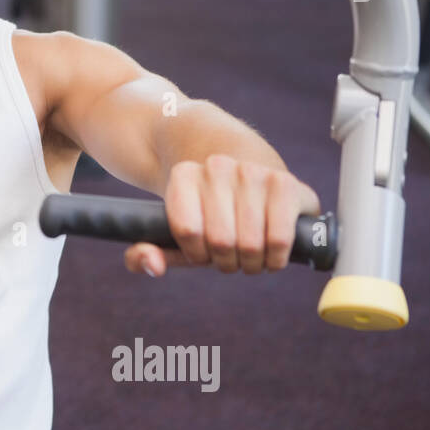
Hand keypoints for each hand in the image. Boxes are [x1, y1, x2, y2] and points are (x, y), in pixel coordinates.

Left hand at [124, 154, 320, 276]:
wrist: (250, 177)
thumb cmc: (209, 216)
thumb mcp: (173, 235)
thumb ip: (144, 255)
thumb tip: (151, 264)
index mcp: (184, 175)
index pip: (187, 231)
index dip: (196, 253)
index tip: (202, 250)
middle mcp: (217, 166)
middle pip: (220, 241)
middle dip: (225, 262)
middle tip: (229, 257)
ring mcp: (252, 171)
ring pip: (249, 244)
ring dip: (250, 264)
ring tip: (249, 256)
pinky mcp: (285, 183)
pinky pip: (278, 239)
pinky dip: (275, 258)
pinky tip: (271, 255)